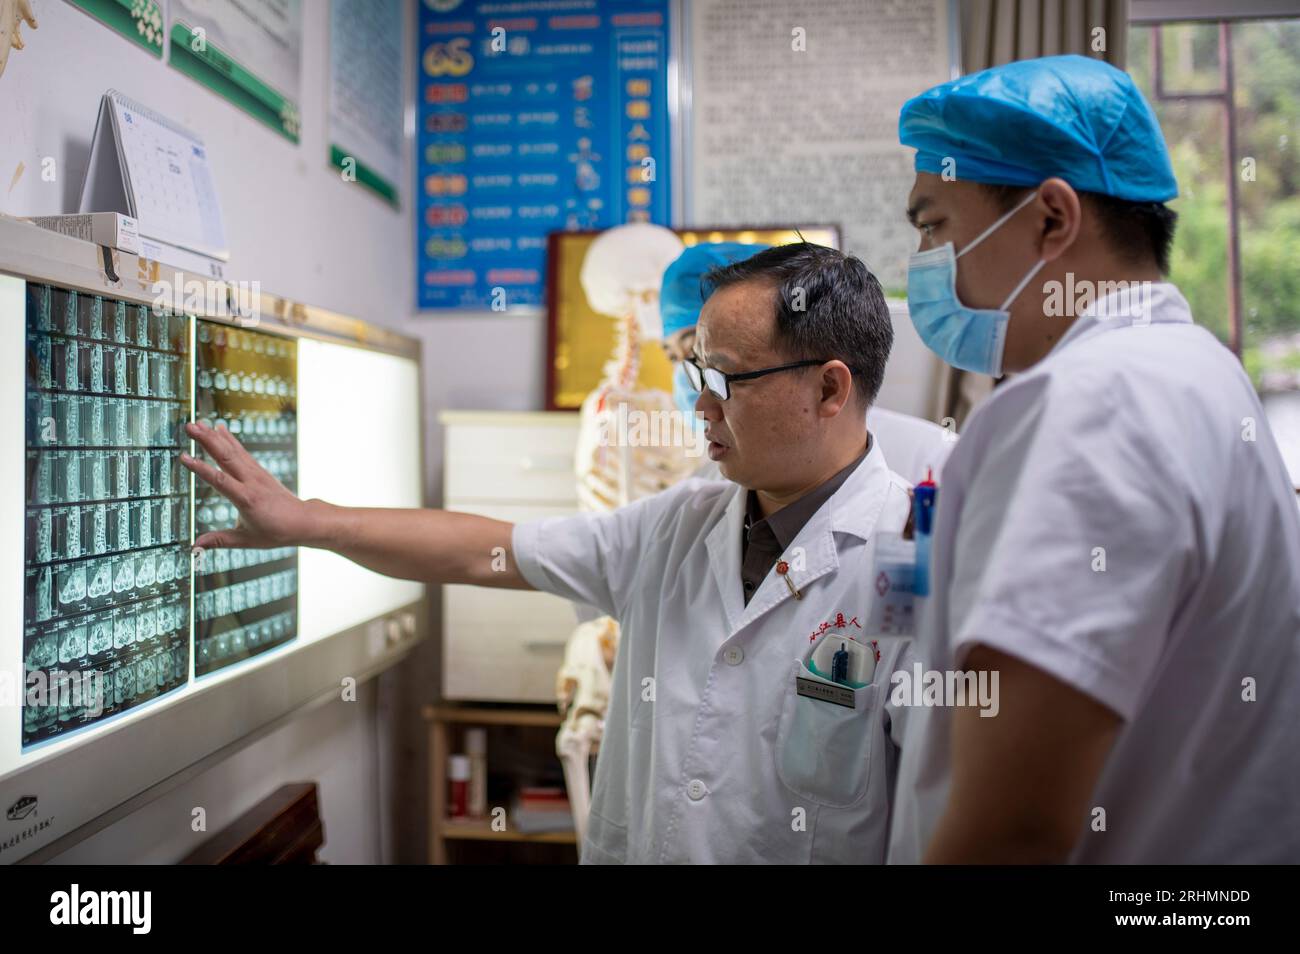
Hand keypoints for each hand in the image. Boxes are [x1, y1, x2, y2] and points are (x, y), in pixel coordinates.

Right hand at [180, 421, 315, 549]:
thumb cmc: (278, 531)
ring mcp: (257, 474)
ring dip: (215, 436)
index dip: (201, 469)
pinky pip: (242, 452)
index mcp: (247, 499)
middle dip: (207, 440)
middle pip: (226, 457)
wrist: (303, 520)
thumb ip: (219, 541)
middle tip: (189, 427)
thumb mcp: (247, 540)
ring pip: (233, 451)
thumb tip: (195, 547)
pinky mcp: (259, 471)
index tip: (184, 457)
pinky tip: (219, 429)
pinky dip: (229, 439)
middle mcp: (252, 482)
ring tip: (198, 423)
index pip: (220, 481)